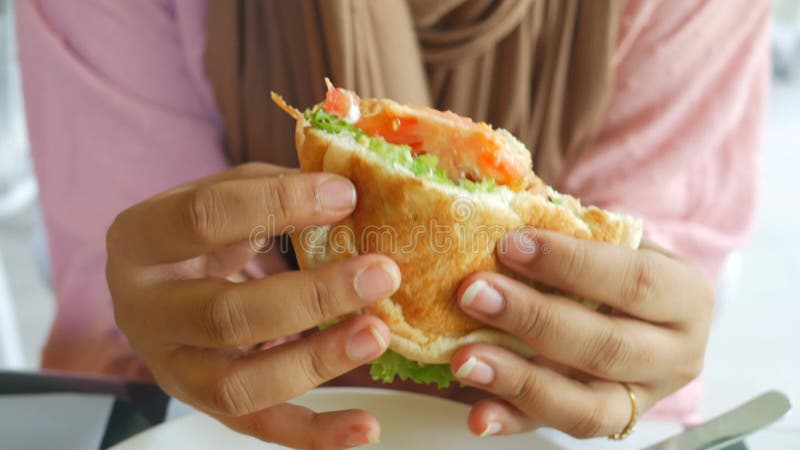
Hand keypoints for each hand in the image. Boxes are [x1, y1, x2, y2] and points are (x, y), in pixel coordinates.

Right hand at [106, 162, 399, 448]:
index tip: (345, 196)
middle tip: (381, 273)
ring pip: (239, 385)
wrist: (164, 280)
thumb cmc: (204, 230)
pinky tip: (365, 427)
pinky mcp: (206, 403)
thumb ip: (279, 188)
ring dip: (317, 362)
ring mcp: (172, 367)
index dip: (277, 205)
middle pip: (224, 316)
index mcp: (141, 240)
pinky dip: (314, 434)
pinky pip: (258, 426)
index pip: (203, 218)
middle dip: (312, 296)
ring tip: (376, 334)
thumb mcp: (227, 192)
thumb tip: (354, 192)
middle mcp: (145, 311)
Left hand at [450, 229, 714, 437]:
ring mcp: (642, 399)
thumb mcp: (613, 240)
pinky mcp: (607, 424)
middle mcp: (676, 356)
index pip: (634, 281)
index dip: (571, 264)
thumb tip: (499, 204)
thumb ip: (569, 226)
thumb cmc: (619, 266)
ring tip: (465, 359)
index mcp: (685, 297)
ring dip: (519, 381)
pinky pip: (558, 430)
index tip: (510, 244)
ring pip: (587, 406)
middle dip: (533, 320)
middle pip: (606, 347)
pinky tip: (479, 413)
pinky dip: (514, 421)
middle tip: (473, 294)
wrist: (647, 312)